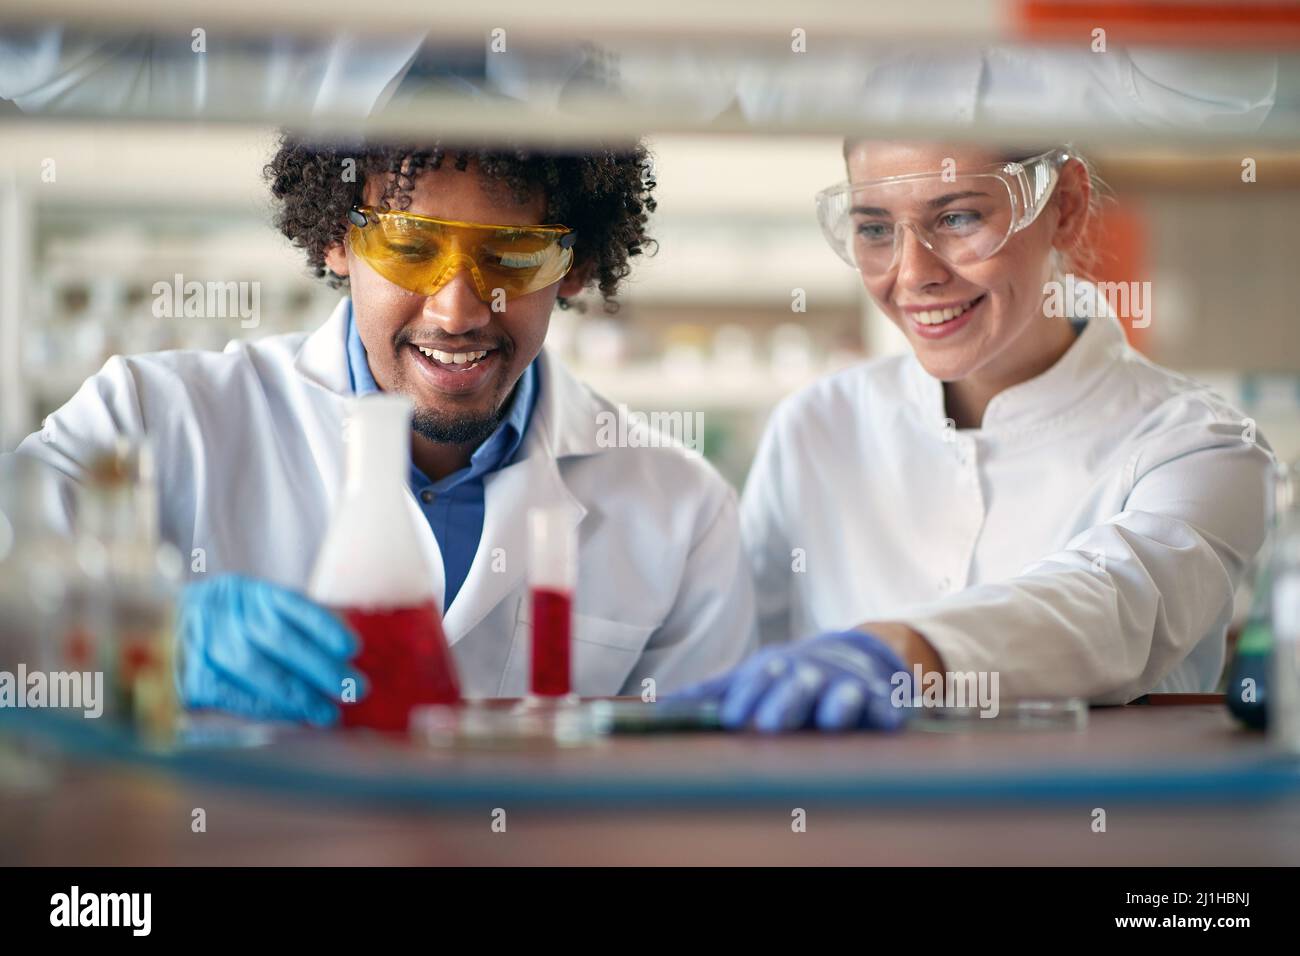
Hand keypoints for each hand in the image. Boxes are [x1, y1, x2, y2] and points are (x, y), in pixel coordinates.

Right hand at [178, 575, 365, 725]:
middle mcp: (225, 613)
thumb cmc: (219, 624)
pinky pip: (234, 694)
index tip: (352, 647)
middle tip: (354, 688)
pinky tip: (293, 717)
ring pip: (257, 669)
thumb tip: (340, 653)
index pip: (292, 605)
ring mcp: (205, 644)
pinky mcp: (190, 676)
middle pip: (279, 640)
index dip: (323, 627)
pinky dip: (267, 707)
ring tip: (328, 712)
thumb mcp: (249, 606)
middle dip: (320, 667)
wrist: (155, 635)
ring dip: (297, 694)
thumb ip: (290, 623)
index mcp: (245, 592)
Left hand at [670, 630, 910, 732]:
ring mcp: (846, 685)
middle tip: (769, 724)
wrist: (849, 655)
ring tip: (831, 719)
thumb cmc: (788, 676)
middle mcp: (810, 674)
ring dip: (837, 705)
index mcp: (776, 669)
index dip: (746, 695)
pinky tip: (887, 722)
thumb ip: (711, 693)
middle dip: (785, 702)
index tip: (731, 717)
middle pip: (798, 687)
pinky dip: (887, 713)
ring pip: (843, 695)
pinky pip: (885, 706)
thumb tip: (658, 707)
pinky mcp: (879, 699)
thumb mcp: (750, 677)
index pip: (759, 679)